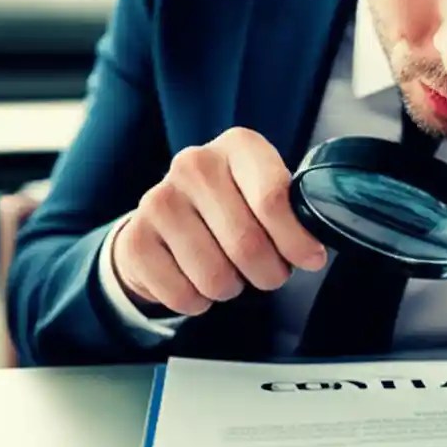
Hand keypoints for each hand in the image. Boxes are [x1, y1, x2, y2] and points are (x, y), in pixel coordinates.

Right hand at [112, 127, 327, 315]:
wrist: (169, 217)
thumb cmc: (234, 205)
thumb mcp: (267, 192)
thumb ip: (293, 213)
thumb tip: (311, 252)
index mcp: (238, 146)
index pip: (273, 199)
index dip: (296, 240)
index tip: (310, 259)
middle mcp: (194, 164)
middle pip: (247, 244)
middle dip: (268, 273)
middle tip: (267, 271)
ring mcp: (158, 200)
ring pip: (215, 276)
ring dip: (232, 288)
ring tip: (229, 270)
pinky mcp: (135, 238)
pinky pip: (182, 295)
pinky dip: (198, 300)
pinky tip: (196, 278)